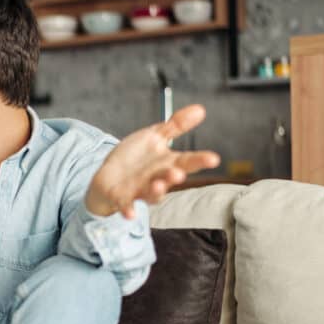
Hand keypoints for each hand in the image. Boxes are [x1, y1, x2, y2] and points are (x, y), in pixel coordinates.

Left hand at [85, 104, 219, 218]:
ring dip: (156, 191)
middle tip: (179, 173)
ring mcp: (140, 190)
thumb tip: (200, 109)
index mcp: (167, 163)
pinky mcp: (121, 198)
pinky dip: (128, 209)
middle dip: (175, 176)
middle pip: (170, 178)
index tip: (214, 159)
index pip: (187, 161)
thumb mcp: (154, 136)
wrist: (109, 176)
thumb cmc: (136, 158)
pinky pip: (126, 205)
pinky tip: (130, 214)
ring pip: (151, 193)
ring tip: (158, 185)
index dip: (200, 160)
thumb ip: (176, 125)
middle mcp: (157, 179)